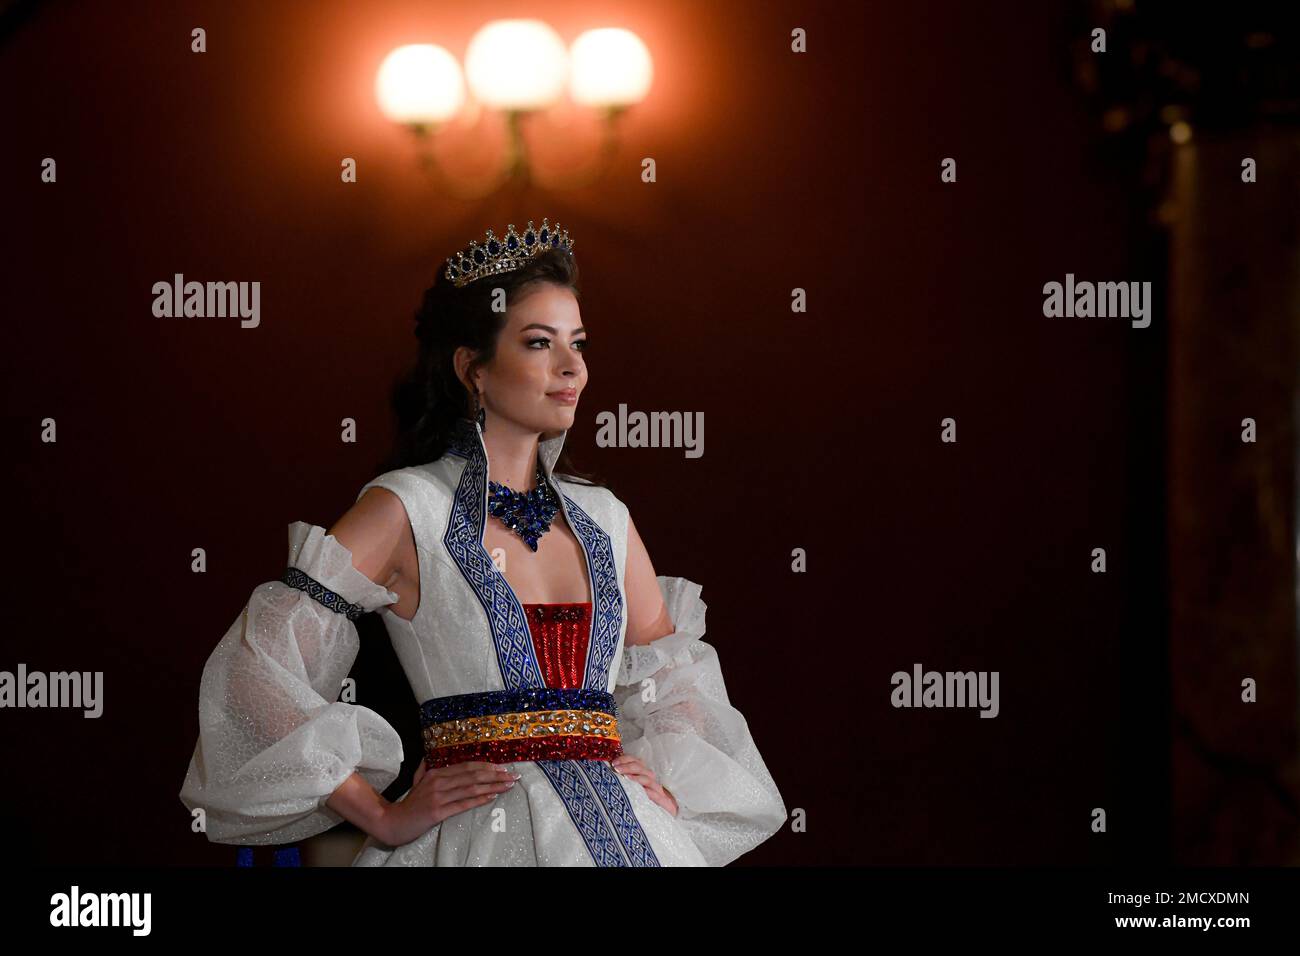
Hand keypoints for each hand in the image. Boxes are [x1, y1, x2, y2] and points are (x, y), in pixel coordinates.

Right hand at [378, 759, 517, 845]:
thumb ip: (424, 768)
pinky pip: (462, 804)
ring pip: (470, 788)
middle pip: (472, 775)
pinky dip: (479, 800)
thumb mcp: (416, 781)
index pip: (466, 766)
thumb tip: (429, 755)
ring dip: (492, 786)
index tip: (503, 767)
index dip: (486, 766)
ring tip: (508, 785)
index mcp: (435, 773)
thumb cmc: (409, 804)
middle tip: (513, 775)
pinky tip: (492, 796)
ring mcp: (438, 796)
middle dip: (495, 775)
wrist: (392, 821)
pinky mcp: (437, 812)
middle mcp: (438, 782)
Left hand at [611, 754, 677, 816]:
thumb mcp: (629, 794)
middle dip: (629, 767)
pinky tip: (641, 792)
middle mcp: (651, 782)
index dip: (626, 759)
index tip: (614, 763)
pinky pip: (658, 796)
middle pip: (642, 769)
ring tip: (625, 777)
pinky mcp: (665, 804)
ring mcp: (658, 793)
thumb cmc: (639, 808)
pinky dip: (649, 792)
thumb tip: (606, 773)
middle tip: (616, 769)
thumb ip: (622, 784)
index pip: (637, 761)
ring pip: (649, 780)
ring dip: (637, 778)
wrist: (661, 823)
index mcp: (643, 776)